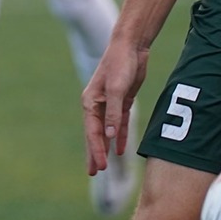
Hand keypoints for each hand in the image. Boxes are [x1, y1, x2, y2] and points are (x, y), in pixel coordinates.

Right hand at [83, 38, 147, 174]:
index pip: (92, 132)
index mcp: (90, 102)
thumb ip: (112, 112)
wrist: (130, 47)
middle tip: (92, 172)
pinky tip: (120, 149)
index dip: (95, 150)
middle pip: (95, 134)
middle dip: (94, 153)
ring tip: (103, 165)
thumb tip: (109, 135)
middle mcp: (97, 105)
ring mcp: (109, 104)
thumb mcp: (117, 89)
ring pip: (106, 131)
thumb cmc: (120, 64)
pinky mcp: (121, 101)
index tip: (99, 168)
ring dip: (104, 147)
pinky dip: (119, 137)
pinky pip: (118, 124)